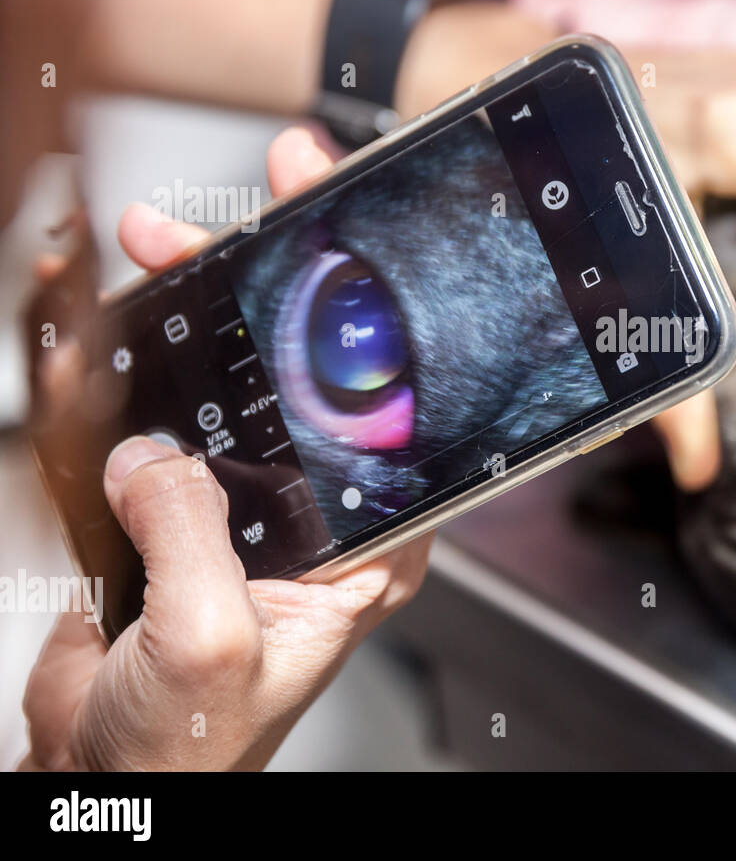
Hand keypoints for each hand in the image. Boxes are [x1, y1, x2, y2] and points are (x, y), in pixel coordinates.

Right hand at [22, 129, 429, 770]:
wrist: (105, 771)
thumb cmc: (190, 743)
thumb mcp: (209, 644)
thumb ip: (197, 540)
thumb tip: (163, 461)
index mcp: (371, 546)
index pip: (403, 414)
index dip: (393, 319)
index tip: (376, 237)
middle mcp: (325, 512)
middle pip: (327, 372)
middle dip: (304, 276)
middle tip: (291, 189)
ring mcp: (254, 497)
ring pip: (247, 377)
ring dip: (212, 301)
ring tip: (170, 238)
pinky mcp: (187, 498)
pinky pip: (174, 410)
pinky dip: (150, 356)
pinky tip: (134, 307)